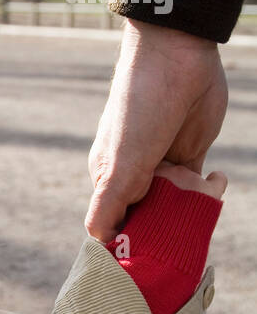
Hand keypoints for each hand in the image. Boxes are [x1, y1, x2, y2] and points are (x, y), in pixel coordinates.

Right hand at [86, 21, 228, 239]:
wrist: (177, 56)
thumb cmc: (139, 110)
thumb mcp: (119, 167)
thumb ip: (106, 208)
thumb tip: (99, 244)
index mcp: (107, 181)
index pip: (112, 225)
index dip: (126, 244)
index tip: (143, 257)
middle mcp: (132, 176)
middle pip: (145, 219)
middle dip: (160, 232)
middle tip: (177, 239)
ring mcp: (161, 166)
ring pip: (173, 205)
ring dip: (186, 213)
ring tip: (198, 210)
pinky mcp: (189, 154)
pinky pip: (196, 187)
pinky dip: (207, 192)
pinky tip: (214, 185)